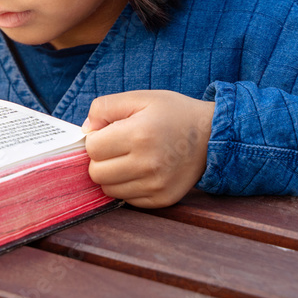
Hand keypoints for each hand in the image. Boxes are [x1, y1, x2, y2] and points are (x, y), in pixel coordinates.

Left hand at [82, 89, 213, 207]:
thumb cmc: (173, 114)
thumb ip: (104, 107)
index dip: (96, 139)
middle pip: (97, 173)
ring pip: (109, 190)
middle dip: (100, 159)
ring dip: (112, 175)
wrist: (212, 136)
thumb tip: (85, 130)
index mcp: (140, 134)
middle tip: (115, 148)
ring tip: (128, 159)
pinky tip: (140, 171)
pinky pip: (127, 199)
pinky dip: (127, 186)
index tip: (108, 133)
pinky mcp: (163, 199)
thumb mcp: (139, 98)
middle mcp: (148, 164)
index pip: (93, 148)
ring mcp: (156, 185)